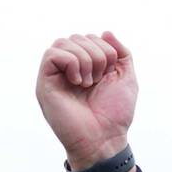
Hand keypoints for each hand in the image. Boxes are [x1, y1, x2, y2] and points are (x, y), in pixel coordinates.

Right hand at [35, 31, 137, 171]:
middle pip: (77, 37)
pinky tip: (78, 82)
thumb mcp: (126, 79)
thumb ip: (121, 54)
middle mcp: (70, 68)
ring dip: (85, 59)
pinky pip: (52, 54)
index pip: (91, 37)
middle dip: (97, 54)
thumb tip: (106, 32)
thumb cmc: (115, 115)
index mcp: (88, 66)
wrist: (104, 139)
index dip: (106, 50)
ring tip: (88, 82)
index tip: (109, 74)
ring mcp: (56, 74)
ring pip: (64, 42)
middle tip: (99, 79)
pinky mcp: (45, 82)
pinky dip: (71, 63)